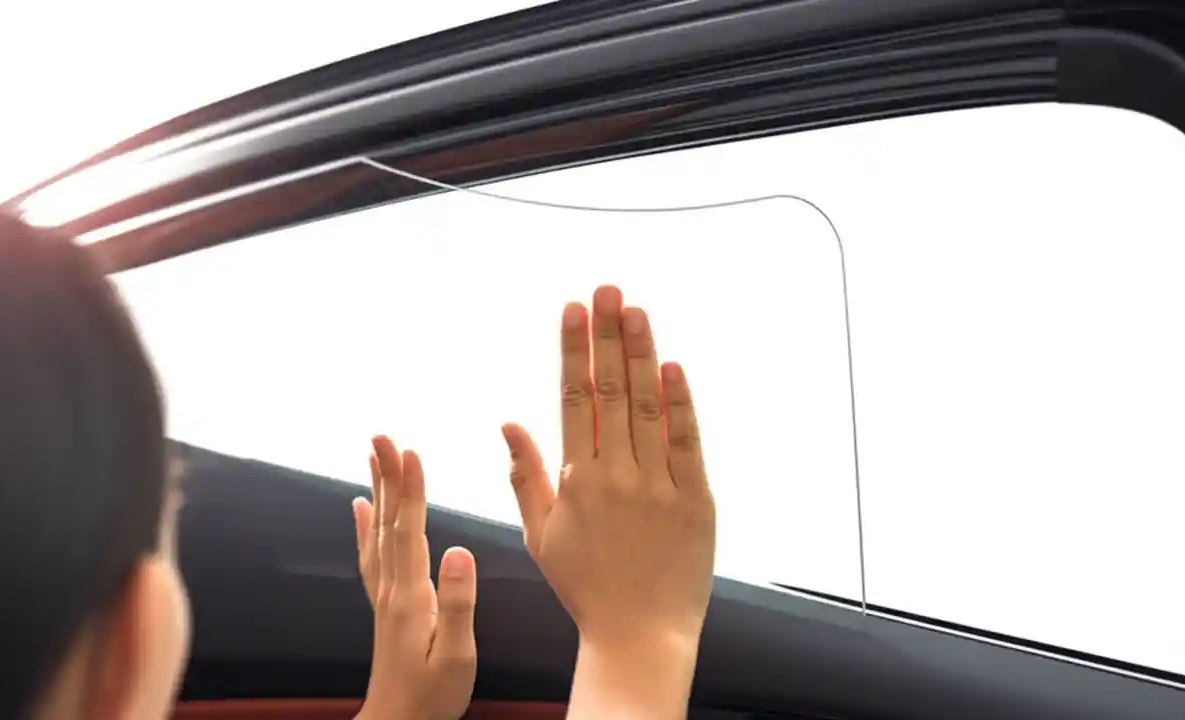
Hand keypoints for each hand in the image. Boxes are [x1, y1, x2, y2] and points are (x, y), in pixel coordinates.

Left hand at [352, 436, 476, 719]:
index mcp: (411, 597)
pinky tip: (360, 506)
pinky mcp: (385, 605)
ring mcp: (384, 596)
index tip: (411, 451)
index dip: (411, 490)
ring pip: (378, 531)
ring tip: (373, 456)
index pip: (409, 531)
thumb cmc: (432, 697)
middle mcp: (392, 589)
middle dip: (389, 476)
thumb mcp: (456, 656)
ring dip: (378, 490)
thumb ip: (458, 603)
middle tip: (383, 436)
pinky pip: (370, 554)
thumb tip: (458, 549)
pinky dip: (364, 526)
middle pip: (389, 521)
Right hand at [502, 285, 714, 646]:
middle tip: (606, 289)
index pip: (574, 401)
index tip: (573, 310)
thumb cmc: (586, 586)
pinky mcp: (696, 500)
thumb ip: (526, 476)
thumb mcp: (541, 534)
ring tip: (635, 309)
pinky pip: (687, 442)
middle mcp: (616, 476)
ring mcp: (659, 486)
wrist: (640, 634)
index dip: (574, 351)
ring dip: (642, 353)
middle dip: (607, 335)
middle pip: (611, 392)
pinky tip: (672, 365)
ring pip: (649, 407)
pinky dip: (680, 402)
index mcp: (577, 482)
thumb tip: (509, 424)